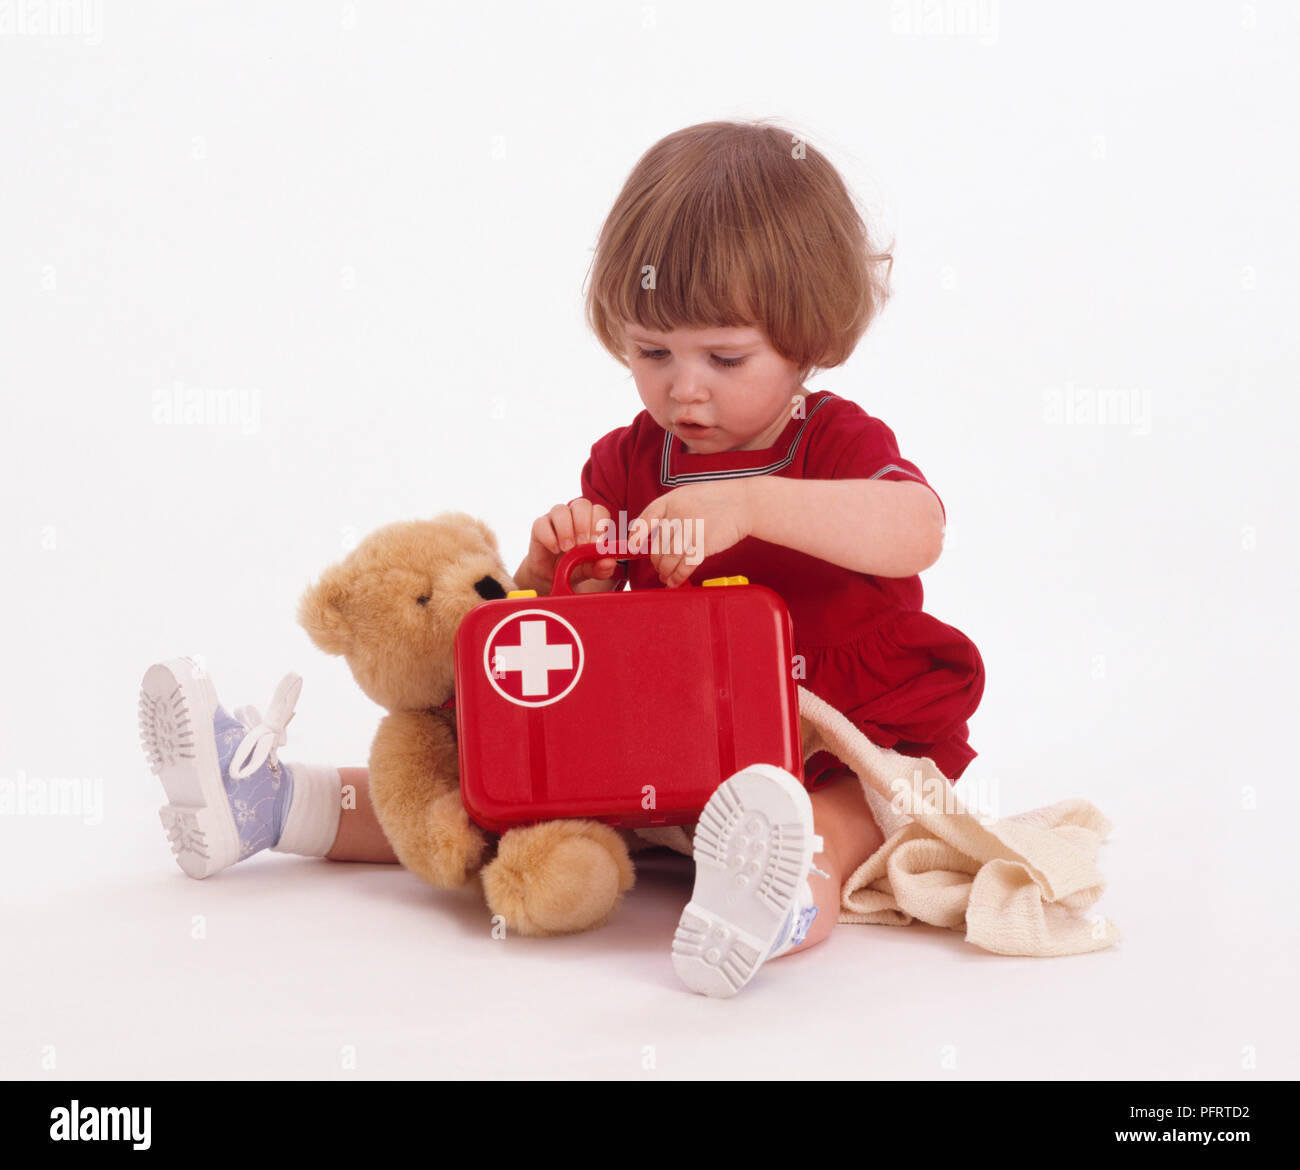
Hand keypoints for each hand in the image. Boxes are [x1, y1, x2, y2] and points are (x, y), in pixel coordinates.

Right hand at [521, 499, 618, 593]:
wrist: (551, 575)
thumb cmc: (574, 567)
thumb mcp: (589, 570)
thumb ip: (600, 568)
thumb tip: (610, 563)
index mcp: (591, 521)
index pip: (599, 511)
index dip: (599, 524)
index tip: (597, 543)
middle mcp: (574, 515)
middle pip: (581, 504)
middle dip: (583, 524)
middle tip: (582, 544)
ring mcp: (555, 518)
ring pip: (560, 510)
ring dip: (566, 530)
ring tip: (568, 549)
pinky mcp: (539, 526)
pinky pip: (542, 523)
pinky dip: (550, 538)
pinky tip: (555, 550)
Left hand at [633, 480, 753, 587]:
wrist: (744, 503)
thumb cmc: (716, 501)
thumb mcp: (687, 497)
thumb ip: (669, 512)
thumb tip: (652, 536)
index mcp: (671, 500)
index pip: (645, 519)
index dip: (636, 537)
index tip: (633, 548)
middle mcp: (678, 514)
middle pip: (658, 545)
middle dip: (656, 561)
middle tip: (658, 567)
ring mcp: (691, 530)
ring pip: (669, 558)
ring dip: (665, 571)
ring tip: (665, 576)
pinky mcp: (704, 545)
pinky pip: (685, 566)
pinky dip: (678, 577)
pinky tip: (675, 581)